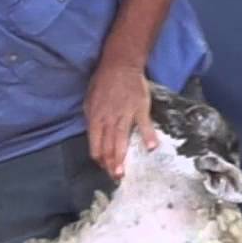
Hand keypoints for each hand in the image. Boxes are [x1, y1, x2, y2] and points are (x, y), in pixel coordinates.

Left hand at [84, 60, 157, 179]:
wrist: (120, 65)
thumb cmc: (103, 82)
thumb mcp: (89, 100)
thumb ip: (92, 119)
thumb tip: (95, 137)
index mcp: (95, 118)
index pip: (95, 144)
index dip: (98, 158)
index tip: (103, 166)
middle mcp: (109, 119)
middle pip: (108, 146)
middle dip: (110, 164)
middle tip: (114, 177)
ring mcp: (125, 114)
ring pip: (121, 140)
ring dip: (121, 158)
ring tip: (122, 173)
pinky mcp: (140, 109)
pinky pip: (144, 125)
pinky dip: (148, 136)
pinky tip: (152, 148)